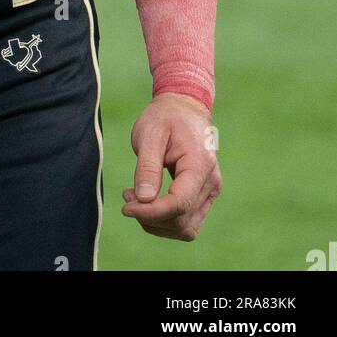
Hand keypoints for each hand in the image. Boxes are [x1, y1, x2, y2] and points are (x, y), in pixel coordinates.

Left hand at [122, 92, 221, 240]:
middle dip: (151, 217)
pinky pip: (186, 221)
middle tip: (127, 195)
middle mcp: (211, 183)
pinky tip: (147, 201)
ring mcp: (210, 192)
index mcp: (199, 165)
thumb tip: (144, 200)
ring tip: (134, 198)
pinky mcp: (203, 196)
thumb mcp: (150, 133)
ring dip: (156, 222)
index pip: (179, 204)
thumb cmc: (166, 117)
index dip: (151, 212)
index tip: (126, 207)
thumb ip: (147, 166)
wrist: (184, 107)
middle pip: (182, 222)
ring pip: (185, 228)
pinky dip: (164, 219)